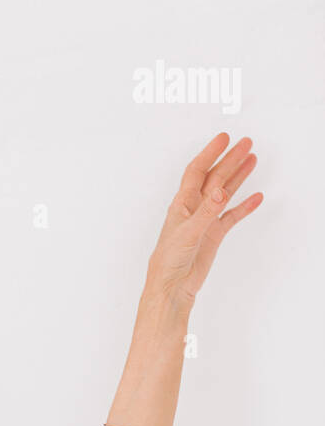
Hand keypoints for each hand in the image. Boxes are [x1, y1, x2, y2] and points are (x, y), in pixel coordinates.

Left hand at [146, 132, 262, 310]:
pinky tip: (256, 197)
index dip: (210, 153)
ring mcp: (205, 221)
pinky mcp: (213, 235)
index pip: (197, 171)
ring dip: (238, 176)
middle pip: (215, 177)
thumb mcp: (188, 232)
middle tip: (246, 143)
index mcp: (182, 204)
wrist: (172, 287)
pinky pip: (232, 216)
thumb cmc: (169, 260)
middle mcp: (194, 209)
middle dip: (230, 160)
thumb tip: (220, 190)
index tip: (225, 138)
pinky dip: (244, 207)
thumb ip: (207, 211)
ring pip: (225, 193)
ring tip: (252, 159)